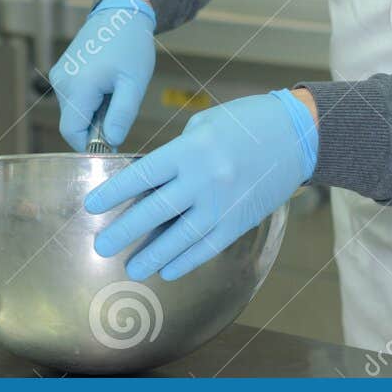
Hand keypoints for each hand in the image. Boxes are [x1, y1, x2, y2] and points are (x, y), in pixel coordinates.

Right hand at [48, 0, 155, 151]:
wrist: (120, 14)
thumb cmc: (130, 45)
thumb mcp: (134, 84)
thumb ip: (122, 115)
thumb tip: (110, 141)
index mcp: (78, 86)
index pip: (72, 133)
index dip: (90, 144)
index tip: (111, 139)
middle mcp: (62, 82)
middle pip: (73, 123)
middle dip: (95, 125)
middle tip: (118, 106)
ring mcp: (59, 75)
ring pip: (72, 111)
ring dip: (92, 111)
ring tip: (113, 90)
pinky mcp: (61, 71)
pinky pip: (72, 97)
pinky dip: (87, 99)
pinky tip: (104, 83)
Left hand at [84, 89, 316, 281]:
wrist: (298, 136)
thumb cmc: (247, 122)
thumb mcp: (204, 125)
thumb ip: (177, 152)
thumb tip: (151, 180)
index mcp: (190, 150)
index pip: (143, 175)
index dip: (115, 192)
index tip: (93, 205)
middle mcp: (205, 180)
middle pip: (156, 211)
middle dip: (125, 230)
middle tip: (102, 245)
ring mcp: (224, 204)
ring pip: (181, 238)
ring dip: (153, 256)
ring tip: (131, 268)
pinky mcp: (240, 221)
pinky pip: (208, 246)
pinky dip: (186, 260)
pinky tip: (167, 270)